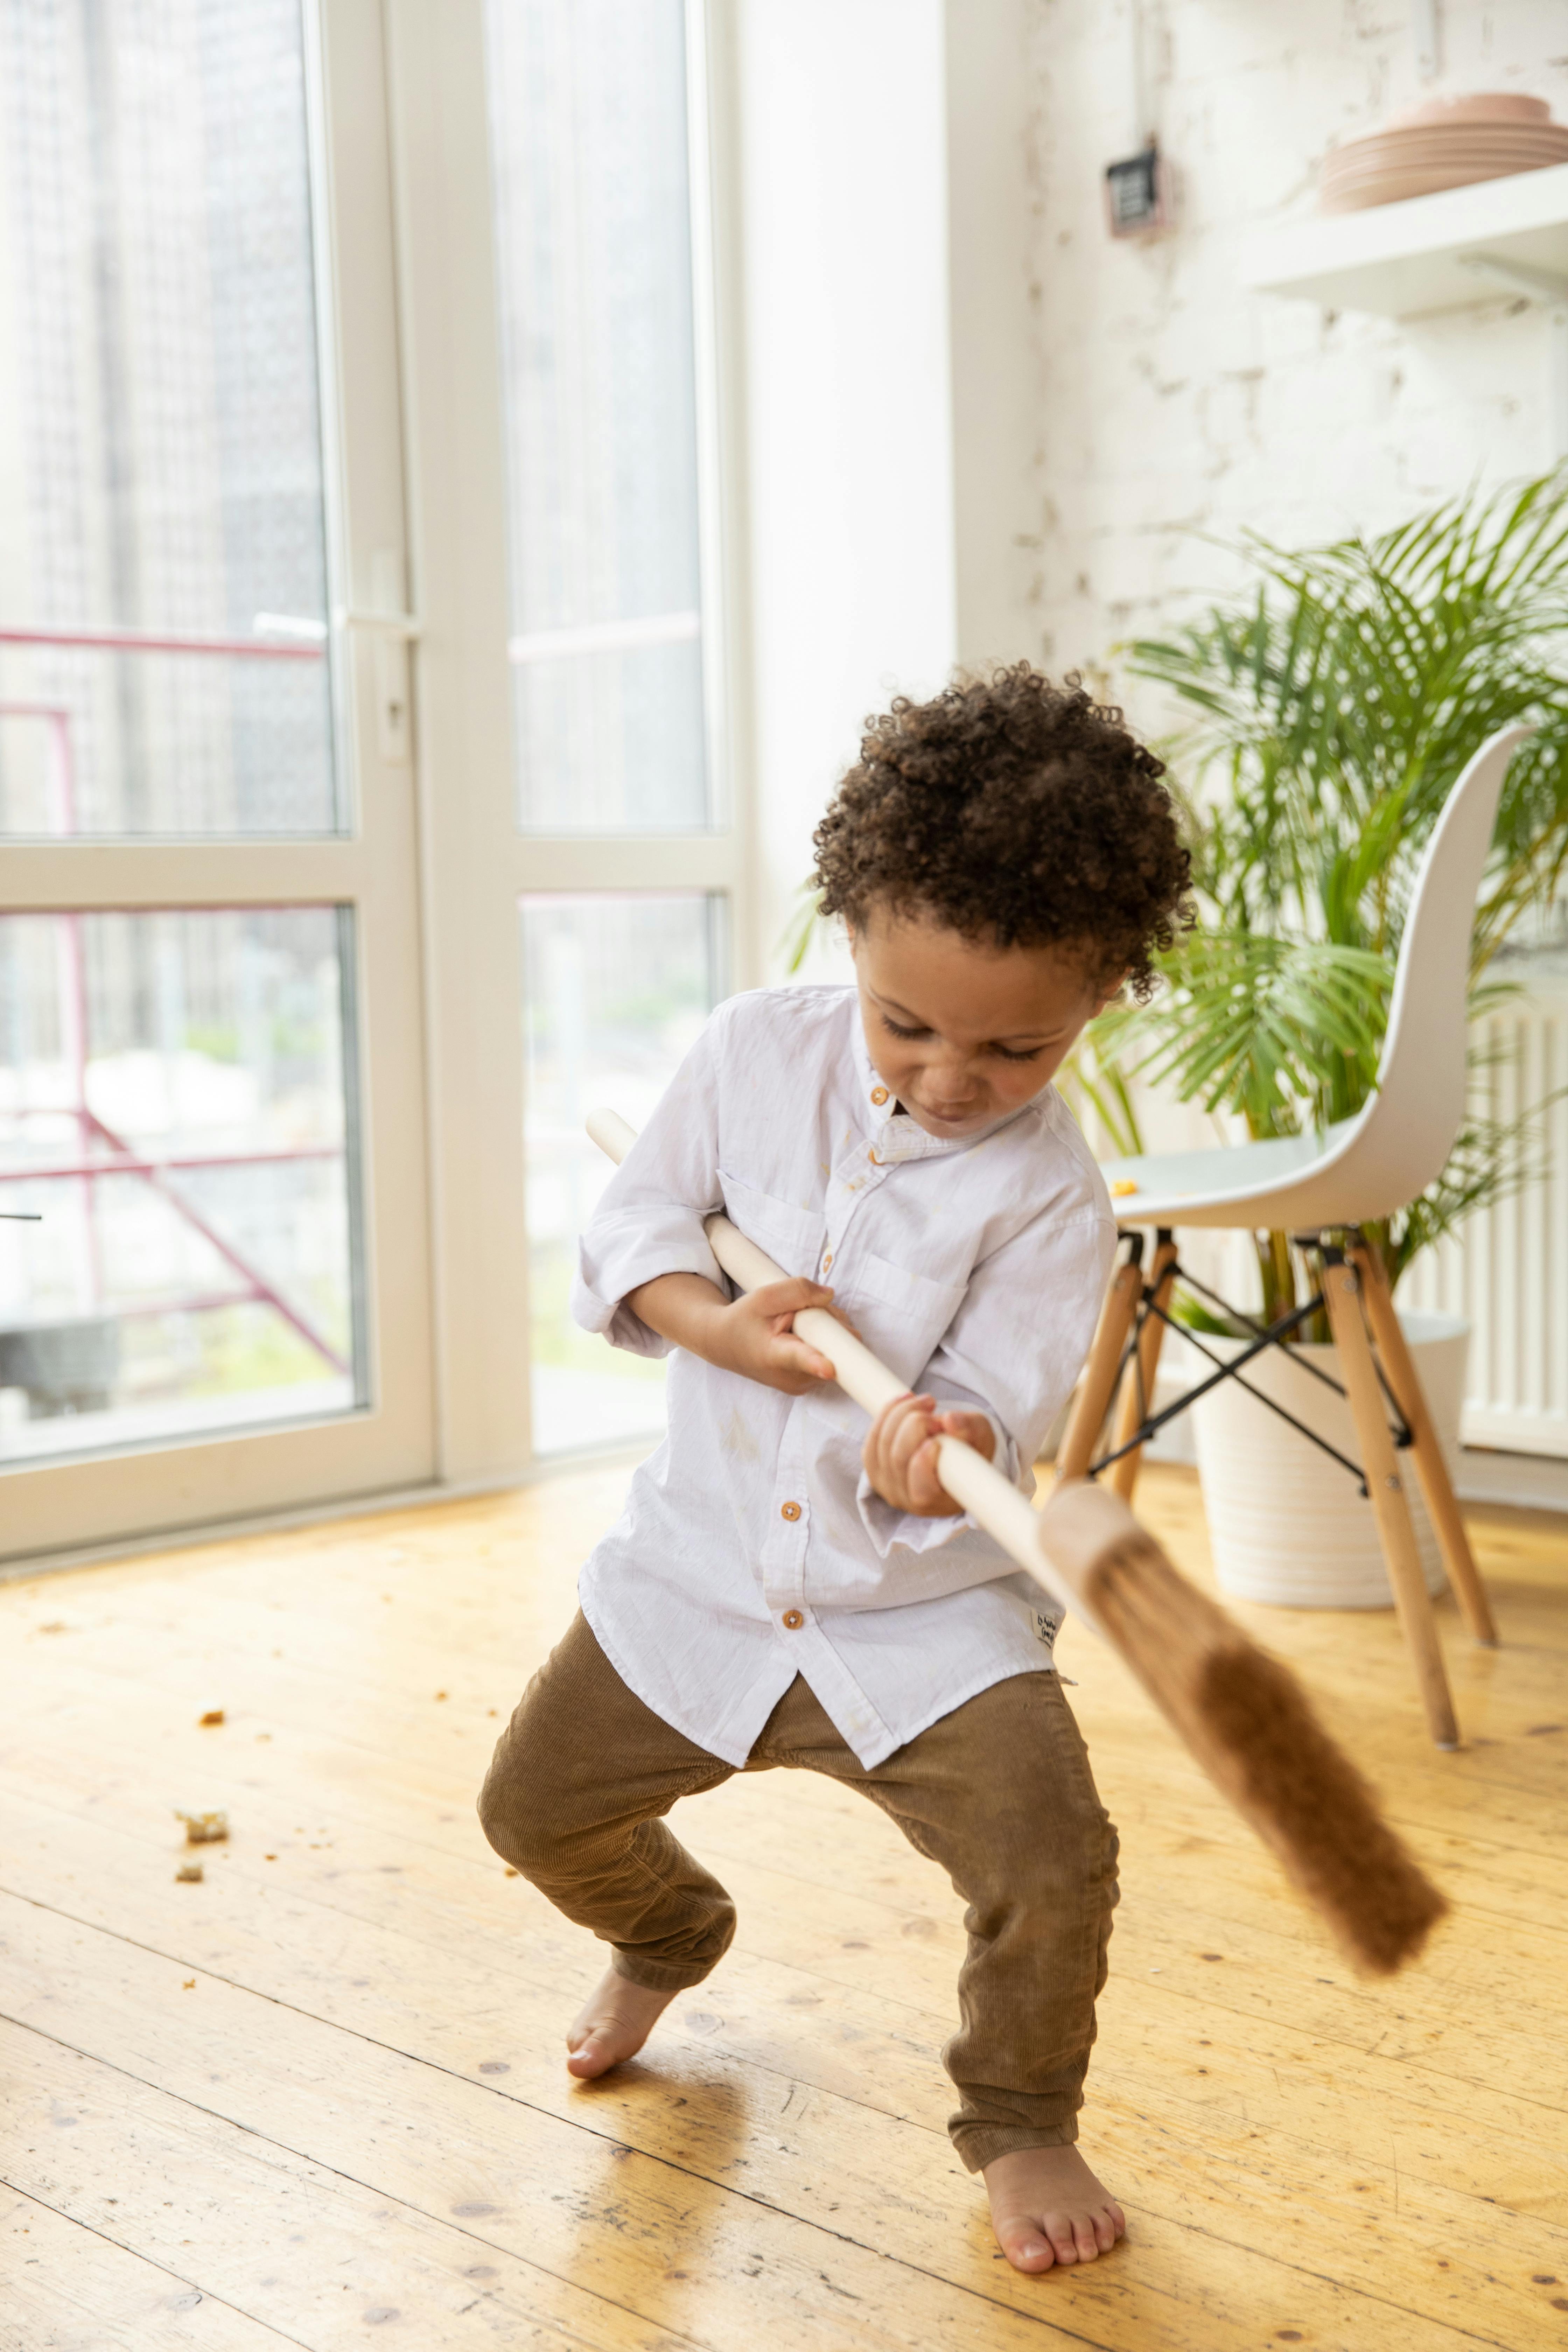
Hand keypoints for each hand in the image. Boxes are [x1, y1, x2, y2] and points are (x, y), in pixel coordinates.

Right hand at [708, 1278, 849, 1394]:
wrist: (725, 1344)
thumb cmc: (743, 1320)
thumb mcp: (764, 1296)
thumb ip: (798, 1291)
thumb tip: (829, 1296)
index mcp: (774, 1355)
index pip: (798, 1358)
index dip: (816, 1362)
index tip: (829, 1368)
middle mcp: (791, 1378)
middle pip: (833, 1348)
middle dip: (829, 1324)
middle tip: (801, 1314)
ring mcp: (801, 1385)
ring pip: (837, 1352)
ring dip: (826, 1333)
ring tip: (797, 1327)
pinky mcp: (807, 1385)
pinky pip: (832, 1359)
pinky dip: (823, 1344)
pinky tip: (801, 1338)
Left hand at [862, 1393, 995, 1516]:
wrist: (951, 1456)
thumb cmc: (970, 1451)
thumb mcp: (982, 1438)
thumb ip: (971, 1429)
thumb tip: (950, 1421)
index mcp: (939, 1501)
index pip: (922, 1492)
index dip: (923, 1462)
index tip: (937, 1436)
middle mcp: (908, 1500)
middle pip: (898, 1459)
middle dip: (914, 1423)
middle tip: (934, 1407)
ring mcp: (887, 1485)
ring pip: (881, 1444)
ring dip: (900, 1412)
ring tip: (925, 1401)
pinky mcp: (874, 1469)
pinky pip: (871, 1440)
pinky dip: (885, 1415)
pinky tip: (904, 1401)